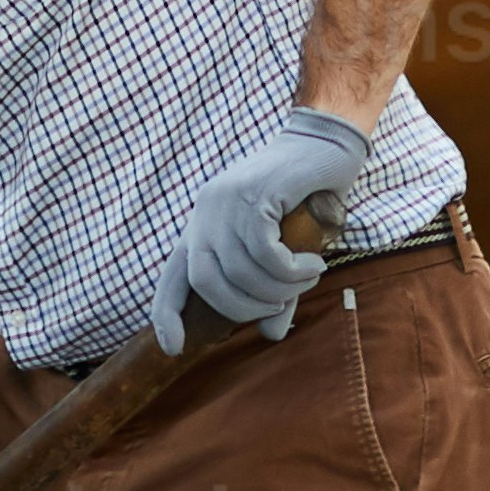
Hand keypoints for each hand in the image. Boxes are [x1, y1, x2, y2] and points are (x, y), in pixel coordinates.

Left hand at [152, 106, 377, 353]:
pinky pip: (265, 253)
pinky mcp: (255, 194)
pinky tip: (312, 264)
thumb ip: (274, 291)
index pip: (172, 275)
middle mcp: (205, 212)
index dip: (166, 314)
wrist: (323, 142)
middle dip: (242, 308)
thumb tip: (270, 335)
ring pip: (240, 270)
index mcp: (203, 225)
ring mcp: (226, 200)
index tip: (174, 348)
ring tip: (307, 278)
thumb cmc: (303, 198)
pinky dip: (291, 271)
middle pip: (205, 281)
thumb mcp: (284, 250)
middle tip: (279, 304)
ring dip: (278, 289)